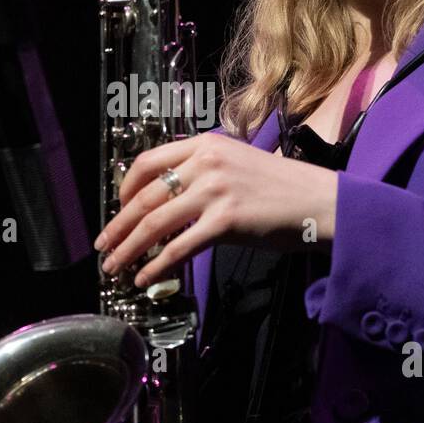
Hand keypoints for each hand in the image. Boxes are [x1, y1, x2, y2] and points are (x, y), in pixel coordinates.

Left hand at [93, 131, 338, 287]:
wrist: (319, 201)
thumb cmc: (279, 188)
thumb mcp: (234, 165)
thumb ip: (200, 175)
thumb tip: (163, 204)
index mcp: (204, 145)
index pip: (147, 162)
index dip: (124, 189)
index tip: (117, 210)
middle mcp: (205, 163)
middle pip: (144, 197)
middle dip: (117, 226)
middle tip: (103, 246)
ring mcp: (214, 191)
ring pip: (154, 223)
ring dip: (129, 249)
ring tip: (115, 267)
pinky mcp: (225, 220)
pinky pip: (179, 247)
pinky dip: (157, 265)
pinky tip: (146, 278)